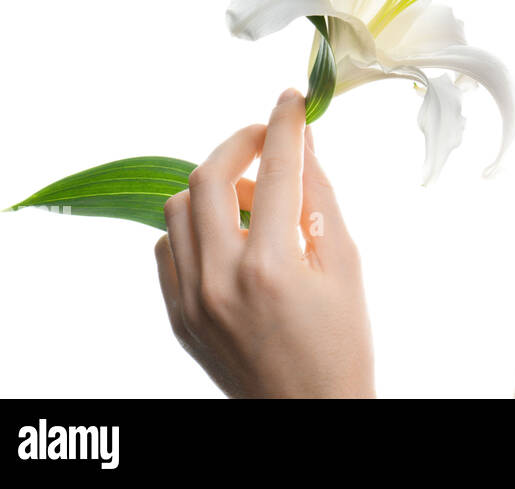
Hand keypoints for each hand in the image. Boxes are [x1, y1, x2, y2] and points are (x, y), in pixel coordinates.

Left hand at [154, 88, 375, 397]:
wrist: (309, 414)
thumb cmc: (341, 344)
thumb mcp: (346, 266)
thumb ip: (319, 199)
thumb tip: (303, 144)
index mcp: (272, 266)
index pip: (274, 170)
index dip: (284, 125)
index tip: (292, 100)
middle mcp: (220, 280)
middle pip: (207, 177)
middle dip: (238, 142)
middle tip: (267, 136)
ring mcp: (190, 300)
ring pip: (178, 208)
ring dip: (212, 185)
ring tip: (250, 195)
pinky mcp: (176, 316)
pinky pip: (168, 247)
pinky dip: (195, 227)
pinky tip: (229, 236)